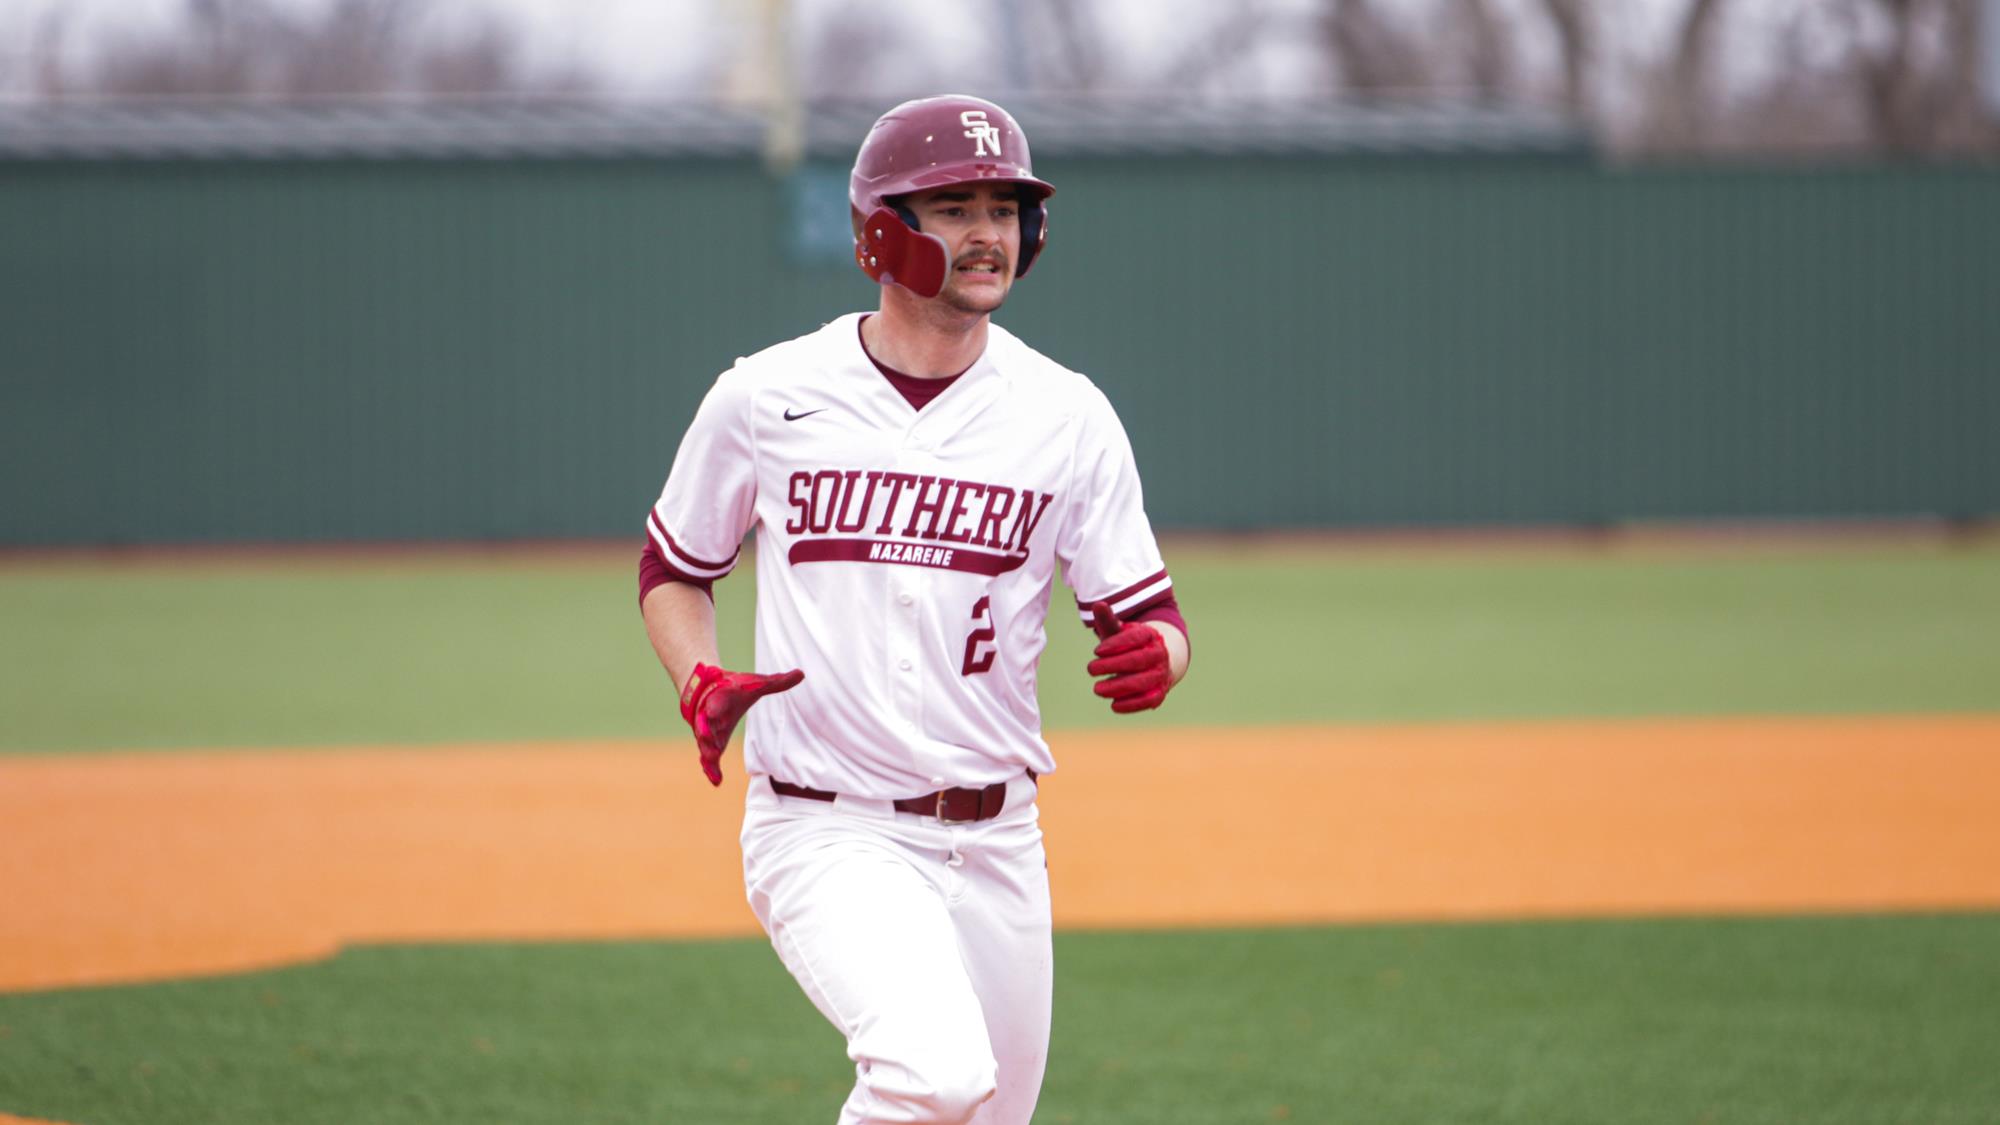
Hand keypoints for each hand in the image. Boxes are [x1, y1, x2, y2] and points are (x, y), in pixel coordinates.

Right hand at [679, 663, 803, 785]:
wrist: (710, 690)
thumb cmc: (736, 689)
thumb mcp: (756, 684)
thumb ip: (778, 682)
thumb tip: (802, 673)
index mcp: (720, 699)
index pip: (715, 702)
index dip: (714, 707)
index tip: (712, 711)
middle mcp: (709, 716)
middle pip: (705, 725)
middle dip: (706, 732)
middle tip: (708, 740)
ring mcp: (706, 731)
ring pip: (704, 744)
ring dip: (708, 752)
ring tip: (713, 759)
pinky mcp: (708, 744)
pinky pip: (707, 759)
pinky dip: (710, 770)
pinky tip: (717, 782)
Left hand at [1086, 602, 1170, 713]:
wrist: (1157, 663)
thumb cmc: (1130, 646)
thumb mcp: (1120, 632)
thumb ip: (1108, 621)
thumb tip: (1098, 605)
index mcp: (1151, 635)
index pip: (1136, 637)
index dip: (1117, 644)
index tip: (1097, 650)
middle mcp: (1160, 654)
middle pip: (1137, 660)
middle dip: (1112, 666)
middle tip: (1090, 669)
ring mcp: (1161, 674)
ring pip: (1142, 682)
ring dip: (1118, 686)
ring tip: (1097, 689)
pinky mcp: (1159, 693)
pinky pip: (1148, 700)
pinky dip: (1132, 705)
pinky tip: (1114, 705)